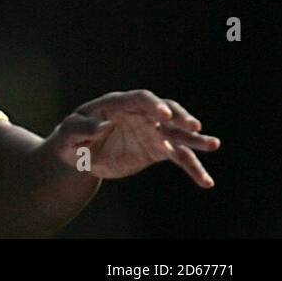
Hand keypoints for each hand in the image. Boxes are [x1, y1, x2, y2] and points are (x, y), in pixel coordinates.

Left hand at [47, 90, 219, 187]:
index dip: (152, 104)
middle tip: (193, 126)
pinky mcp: (156, 149)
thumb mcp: (68, 134)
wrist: (78, 156)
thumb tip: (103, 124)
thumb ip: (82, 127)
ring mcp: (150, 131)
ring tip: (213, 144)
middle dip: (178, 116)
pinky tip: (206, 182)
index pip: (139, 99)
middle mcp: (138, 114)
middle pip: (164, 110)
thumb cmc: (69, 139)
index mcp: (116, 104)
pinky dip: (193, 167)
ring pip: (177, 133)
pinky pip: (178, 157)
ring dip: (195, 138)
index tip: (164, 116)